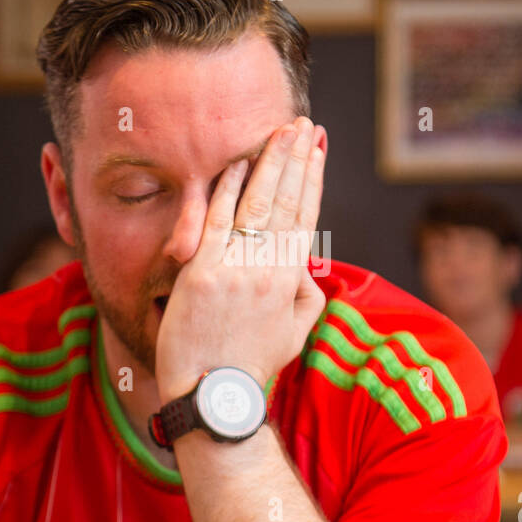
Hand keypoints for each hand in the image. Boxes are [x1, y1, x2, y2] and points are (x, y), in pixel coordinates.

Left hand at [155, 116, 327, 403]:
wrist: (214, 396)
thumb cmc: (251, 366)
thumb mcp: (295, 333)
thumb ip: (306, 296)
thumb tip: (310, 267)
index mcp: (292, 280)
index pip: (307, 217)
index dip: (313, 179)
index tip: (317, 149)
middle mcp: (269, 269)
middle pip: (286, 201)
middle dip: (296, 158)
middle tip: (303, 124)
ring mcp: (236, 268)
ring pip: (257, 203)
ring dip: (270, 162)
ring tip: (280, 131)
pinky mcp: (203, 272)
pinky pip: (217, 220)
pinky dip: (228, 188)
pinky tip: (238, 162)